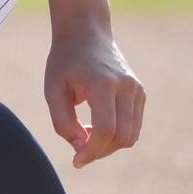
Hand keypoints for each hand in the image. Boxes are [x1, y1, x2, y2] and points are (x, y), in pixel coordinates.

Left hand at [40, 0, 144, 168]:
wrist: (86, 32)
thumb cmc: (65, 61)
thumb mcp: (52, 90)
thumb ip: (63, 122)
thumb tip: (81, 148)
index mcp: (103, 84)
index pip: (106, 130)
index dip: (92, 151)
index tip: (76, 161)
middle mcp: (127, 87)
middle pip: (122, 137)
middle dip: (101, 151)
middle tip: (78, 150)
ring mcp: (137, 89)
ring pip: (132, 135)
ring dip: (109, 145)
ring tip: (86, 133)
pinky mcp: (140, 92)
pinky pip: (134, 126)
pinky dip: (117, 134)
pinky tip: (97, 126)